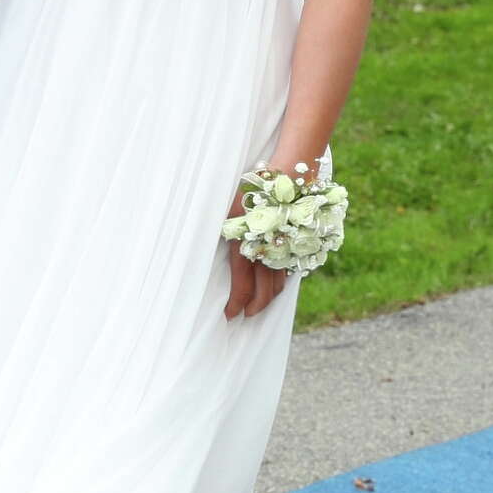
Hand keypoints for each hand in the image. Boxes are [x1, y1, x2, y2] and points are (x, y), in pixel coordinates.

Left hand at [223, 185, 287, 319]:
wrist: (288, 177)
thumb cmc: (251, 189)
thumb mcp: (227, 209)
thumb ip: (220, 230)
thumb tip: (194, 246)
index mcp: (246, 248)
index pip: (242, 288)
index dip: (236, 305)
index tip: (230, 315)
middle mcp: (268, 256)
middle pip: (265, 294)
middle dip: (254, 308)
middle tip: (245, 315)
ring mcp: (286, 253)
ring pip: (280, 285)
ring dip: (269, 297)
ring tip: (259, 302)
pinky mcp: (298, 246)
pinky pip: (289, 271)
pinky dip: (281, 280)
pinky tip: (274, 279)